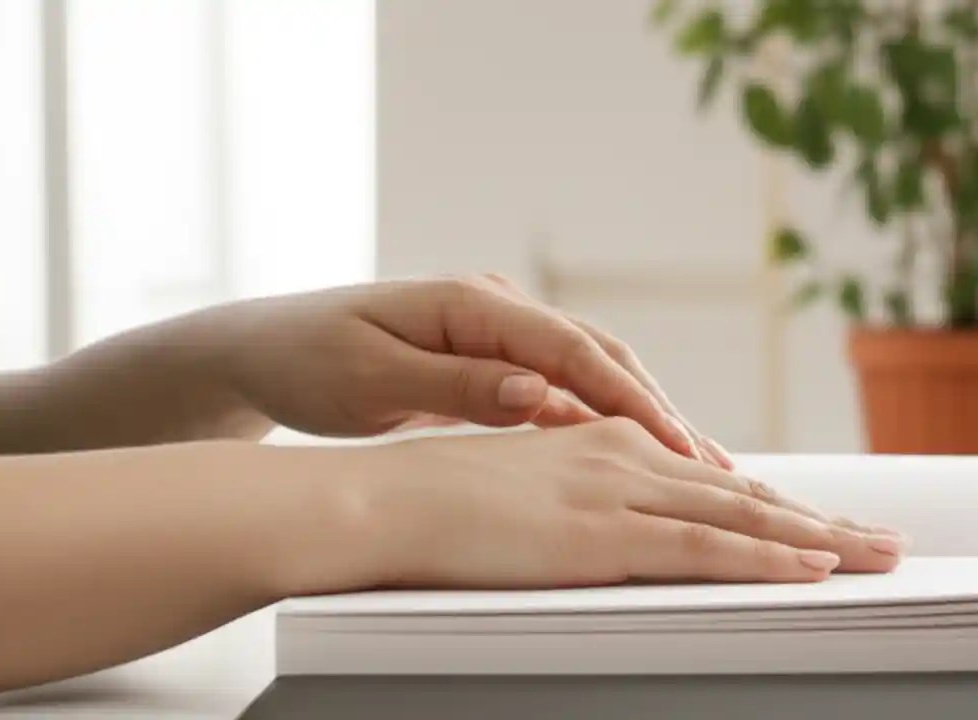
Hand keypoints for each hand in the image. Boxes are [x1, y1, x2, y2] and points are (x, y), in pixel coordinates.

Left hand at [220, 275, 731, 466]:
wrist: (263, 353)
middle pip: (599, 358)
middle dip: (658, 410)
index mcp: (472, 303)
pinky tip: (634, 463)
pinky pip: (559, 398)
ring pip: (588, 379)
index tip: (677, 444)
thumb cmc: (306, 360)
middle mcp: (496, 312)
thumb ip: (457, 384)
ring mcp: (496, 338)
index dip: (631, 399)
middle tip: (714, 464)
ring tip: (696, 469)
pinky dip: (599, 429)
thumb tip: (537, 393)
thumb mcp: (371, 377)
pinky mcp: (488, 368)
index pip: (573, 349)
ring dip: (639, 422)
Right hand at [296, 419, 903, 591]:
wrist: (385, 501)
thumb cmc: (437, 503)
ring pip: (742, 517)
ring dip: (819, 538)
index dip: (779, 506)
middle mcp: (626, 459)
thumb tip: (604, 528)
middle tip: (886, 539)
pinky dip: (764, 555)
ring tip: (879, 554)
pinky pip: (702, 545)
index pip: (713, 481)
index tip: (826, 524)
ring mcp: (618, 493)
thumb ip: (572, 501)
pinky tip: (811, 566)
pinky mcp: (602, 533)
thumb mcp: (521, 492)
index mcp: (607, 445)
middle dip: (823, 521)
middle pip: (746, 495)